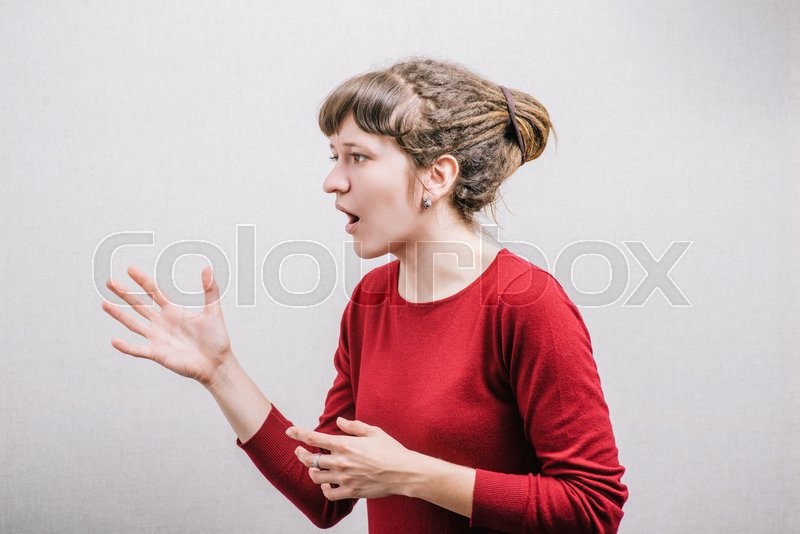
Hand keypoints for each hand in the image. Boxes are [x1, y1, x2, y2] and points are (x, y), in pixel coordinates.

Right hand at [101, 265, 232, 385]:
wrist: (217, 364)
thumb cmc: (216, 338)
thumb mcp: (213, 311)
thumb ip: (210, 290)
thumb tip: (208, 267)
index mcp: (173, 311)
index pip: (153, 292)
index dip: (142, 280)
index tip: (130, 268)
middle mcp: (162, 323)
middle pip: (139, 305)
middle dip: (124, 293)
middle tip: (109, 281)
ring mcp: (157, 338)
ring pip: (134, 324)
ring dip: (119, 315)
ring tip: (104, 303)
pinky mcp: (158, 354)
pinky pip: (138, 350)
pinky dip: (126, 347)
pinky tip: (114, 341)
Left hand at [287, 417, 419, 500]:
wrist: (404, 472)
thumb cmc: (391, 450)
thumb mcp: (373, 432)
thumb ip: (354, 426)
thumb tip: (339, 421)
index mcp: (345, 444)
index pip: (314, 438)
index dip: (299, 433)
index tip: (289, 431)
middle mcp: (341, 461)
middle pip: (310, 459)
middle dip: (301, 454)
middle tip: (299, 451)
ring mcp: (344, 478)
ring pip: (316, 476)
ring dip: (312, 471)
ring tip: (313, 468)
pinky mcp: (351, 491)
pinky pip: (329, 493)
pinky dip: (324, 488)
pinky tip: (326, 483)